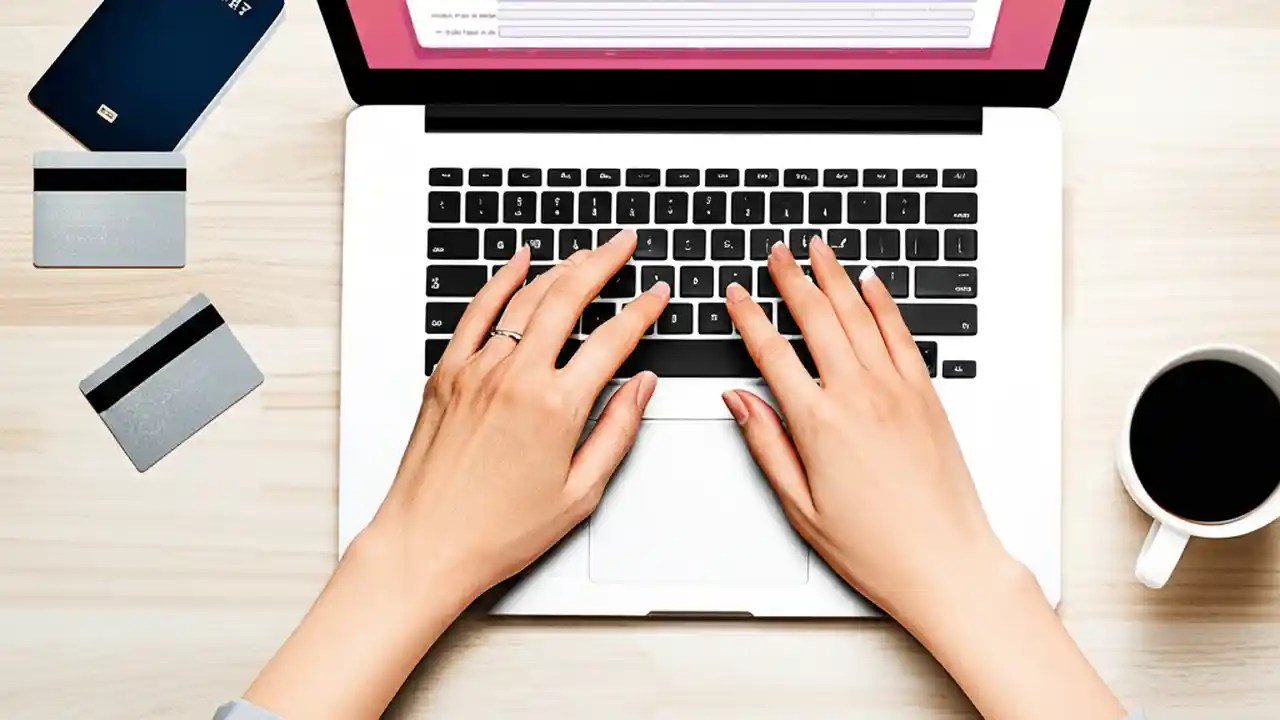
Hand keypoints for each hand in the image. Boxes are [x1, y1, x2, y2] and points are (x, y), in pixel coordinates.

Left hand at [245, 232, 669, 718]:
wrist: (425, 545)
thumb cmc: (498, 531)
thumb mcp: (580, 493)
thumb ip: (617, 430)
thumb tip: (642, 386)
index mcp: (556, 407)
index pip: (613, 340)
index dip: (642, 310)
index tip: (658, 294)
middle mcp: (515, 377)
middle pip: (569, 297)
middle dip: (603, 262)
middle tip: (624, 244)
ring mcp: (476, 369)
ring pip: (525, 298)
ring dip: (560, 268)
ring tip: (585, 254)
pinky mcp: (445, 373)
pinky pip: (477, 312)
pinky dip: (501, 280)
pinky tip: (519, 261)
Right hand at [722, 238, 1126, 719]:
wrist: (946, 563)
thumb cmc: (874, 546)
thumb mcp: (800, 506)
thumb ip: (767, 445)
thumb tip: (739, 400)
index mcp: (818, 424)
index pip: (772, 353)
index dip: (749, 317)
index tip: (737, 295)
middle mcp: (858, 396)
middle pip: (817, 319)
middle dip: (791, 279)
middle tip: (776, 253)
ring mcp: (897, 390)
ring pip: (860, 315)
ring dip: (835, 277)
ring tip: (818, 250)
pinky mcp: (926, 395)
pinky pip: (901, 334)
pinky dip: (883, 303)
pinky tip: (871, 284)